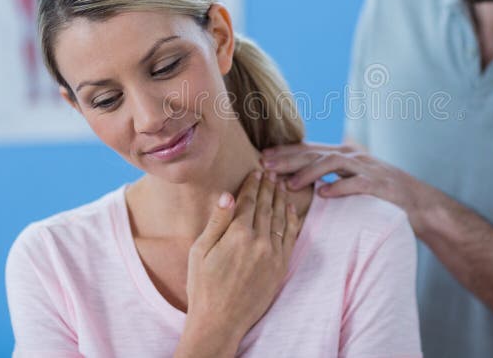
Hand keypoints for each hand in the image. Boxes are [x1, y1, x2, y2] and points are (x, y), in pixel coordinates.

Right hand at [178, 170, 300, 356]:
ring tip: (280, 184)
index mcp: (237, 234)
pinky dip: (292, 219)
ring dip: (281, 198)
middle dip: (268, 186)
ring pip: (280, 218)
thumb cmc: (204, 286)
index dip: (252, 184)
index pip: (248, 201)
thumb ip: (217, 221)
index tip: (256, 171)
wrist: (220, 321)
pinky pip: (290, 236)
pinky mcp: (281, 266)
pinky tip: (291, 208)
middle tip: (270, 172)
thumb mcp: (201, 251)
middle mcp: (259, 241)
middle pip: (266, 205)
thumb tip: (228, 194)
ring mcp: (273, 254)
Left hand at [262, 142, 437, 234]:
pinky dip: (339, 188)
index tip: (262, 156)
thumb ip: (329, 176)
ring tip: (289, 184)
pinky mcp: (380, 185)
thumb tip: (297, 179)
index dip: (285, 152)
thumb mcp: (352, 180)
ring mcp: (367, 169)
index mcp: (344, 155)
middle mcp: (353, 157)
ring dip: (309, 172)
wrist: (419, 202)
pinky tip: (323, 194)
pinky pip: (357, 184)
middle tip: (265, 166)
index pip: (309, 149)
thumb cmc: (380, 194)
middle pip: (315, 152)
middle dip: (288, 158)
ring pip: (332, 163)